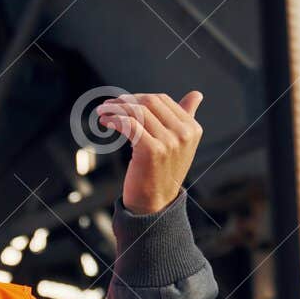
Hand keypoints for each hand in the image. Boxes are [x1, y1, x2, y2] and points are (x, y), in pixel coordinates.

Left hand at [95, 91, 204, 214]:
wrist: (155, 204)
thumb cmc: (162, 173)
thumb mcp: (179, 143)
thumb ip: (186, 117)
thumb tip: (196, 94)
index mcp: (192, 128)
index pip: (162, 100)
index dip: (138, 98)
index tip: (120, 102)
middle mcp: (184, 133)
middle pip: (150, 102)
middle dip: (125, 100)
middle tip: (108, 105)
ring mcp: (170, 142)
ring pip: (138, 111)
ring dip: (116, 109)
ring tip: (103, 112)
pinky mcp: (153, 150)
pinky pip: (130, 125)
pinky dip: (114, 120)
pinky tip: (105, 122)